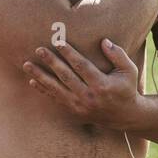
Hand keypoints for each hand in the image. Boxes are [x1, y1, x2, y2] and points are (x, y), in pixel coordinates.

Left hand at [21, 38, 145, 130]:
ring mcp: (79, 106)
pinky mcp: (74, 111)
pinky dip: (43, 90)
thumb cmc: (127, 88)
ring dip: (41, 76)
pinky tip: (33, 81)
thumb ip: (118, 55)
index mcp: (102, 85)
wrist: (125, 116)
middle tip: (39, 49)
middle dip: (51, 62)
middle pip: (66, 77)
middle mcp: (89, 97)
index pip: (82, 66)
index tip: (59, 42)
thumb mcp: (130, 70)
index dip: (70, 54)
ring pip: (56, 89)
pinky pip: (55, 99)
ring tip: (27, 65)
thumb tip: (104, 41)